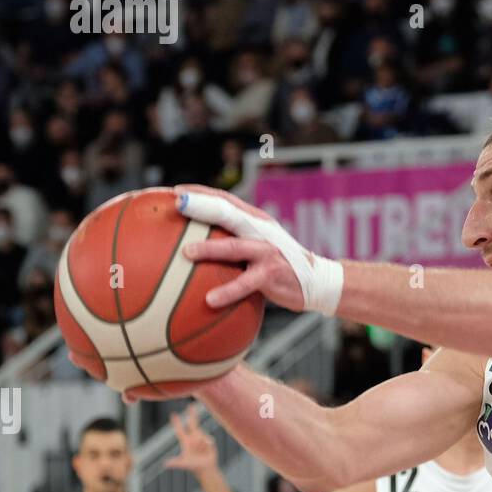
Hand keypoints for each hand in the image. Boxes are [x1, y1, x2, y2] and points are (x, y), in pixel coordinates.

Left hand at [164, 405, 218, 473]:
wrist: (206, 469)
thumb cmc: (193, 467)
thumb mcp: (184, 464)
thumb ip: (176, 463)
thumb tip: (165, 464)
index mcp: (185, 442)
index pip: (180, 430)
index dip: (177, 422)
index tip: (173, 414)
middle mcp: (193, 438)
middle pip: (192, 423)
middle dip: (192, 414)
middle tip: (190, 405)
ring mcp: (201, 439)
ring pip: (201, 435)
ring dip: (201, 445)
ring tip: (200, 452)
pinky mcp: (209, 441)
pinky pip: (208, 439)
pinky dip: (207, 445)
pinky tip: (207, 451)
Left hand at [173, 184, 343, 314]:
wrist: (318, 281)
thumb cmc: (278, 265)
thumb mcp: (257, 247)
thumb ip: (231, 243)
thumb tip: (190, 248)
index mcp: (254, 220)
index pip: (224, 200)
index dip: (200, 193)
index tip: (174, 191)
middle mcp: (260, 230)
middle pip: (227, 212)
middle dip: (202, 205)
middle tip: (176, 203)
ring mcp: (268, 250)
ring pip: (235, 246)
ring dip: (210, 249)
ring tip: (186, 252)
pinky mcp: (273, 273)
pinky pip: (246, 283)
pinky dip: (228, 291)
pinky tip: (210, 300)